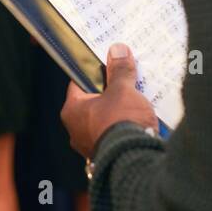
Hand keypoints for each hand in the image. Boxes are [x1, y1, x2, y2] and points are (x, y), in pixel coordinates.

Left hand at [60, 44, 157, 158]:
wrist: (135, 159)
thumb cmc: (121, 121)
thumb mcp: (123, 90)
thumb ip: (119, 70)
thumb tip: (118, 50)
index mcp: (72, 111)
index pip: (78, 84)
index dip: (94, 72)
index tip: (107, 65)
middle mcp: (76, 131)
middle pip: (93, 103)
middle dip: (110, 93)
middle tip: (126, 82)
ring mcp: (91, 146)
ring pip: (104, 121)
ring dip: (118, 112)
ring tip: (137, 102)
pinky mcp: (107, 156)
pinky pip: (115, 136)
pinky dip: (124, 128)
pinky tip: (139, 121)